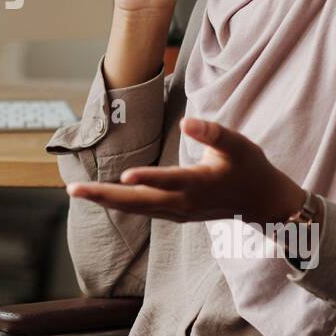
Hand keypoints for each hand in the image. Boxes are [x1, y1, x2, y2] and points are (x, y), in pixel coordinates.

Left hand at [65, 116, 306, 224]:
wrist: (262, 203)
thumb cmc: (249, 167)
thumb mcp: (238, 145)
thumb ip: (213, 133)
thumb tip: (186, 122)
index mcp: (200, 183)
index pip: (169, 180)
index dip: (148, 178)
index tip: (124, 174)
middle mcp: (184, 203)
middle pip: (139, 201)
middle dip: (104, 195)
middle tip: (73, 189)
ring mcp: (177, 212)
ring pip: (135, 208)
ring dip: (105, 200)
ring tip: (76, 191)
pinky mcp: (173, 214)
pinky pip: (141, 209)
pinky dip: (118, 203)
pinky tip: (98, 196)